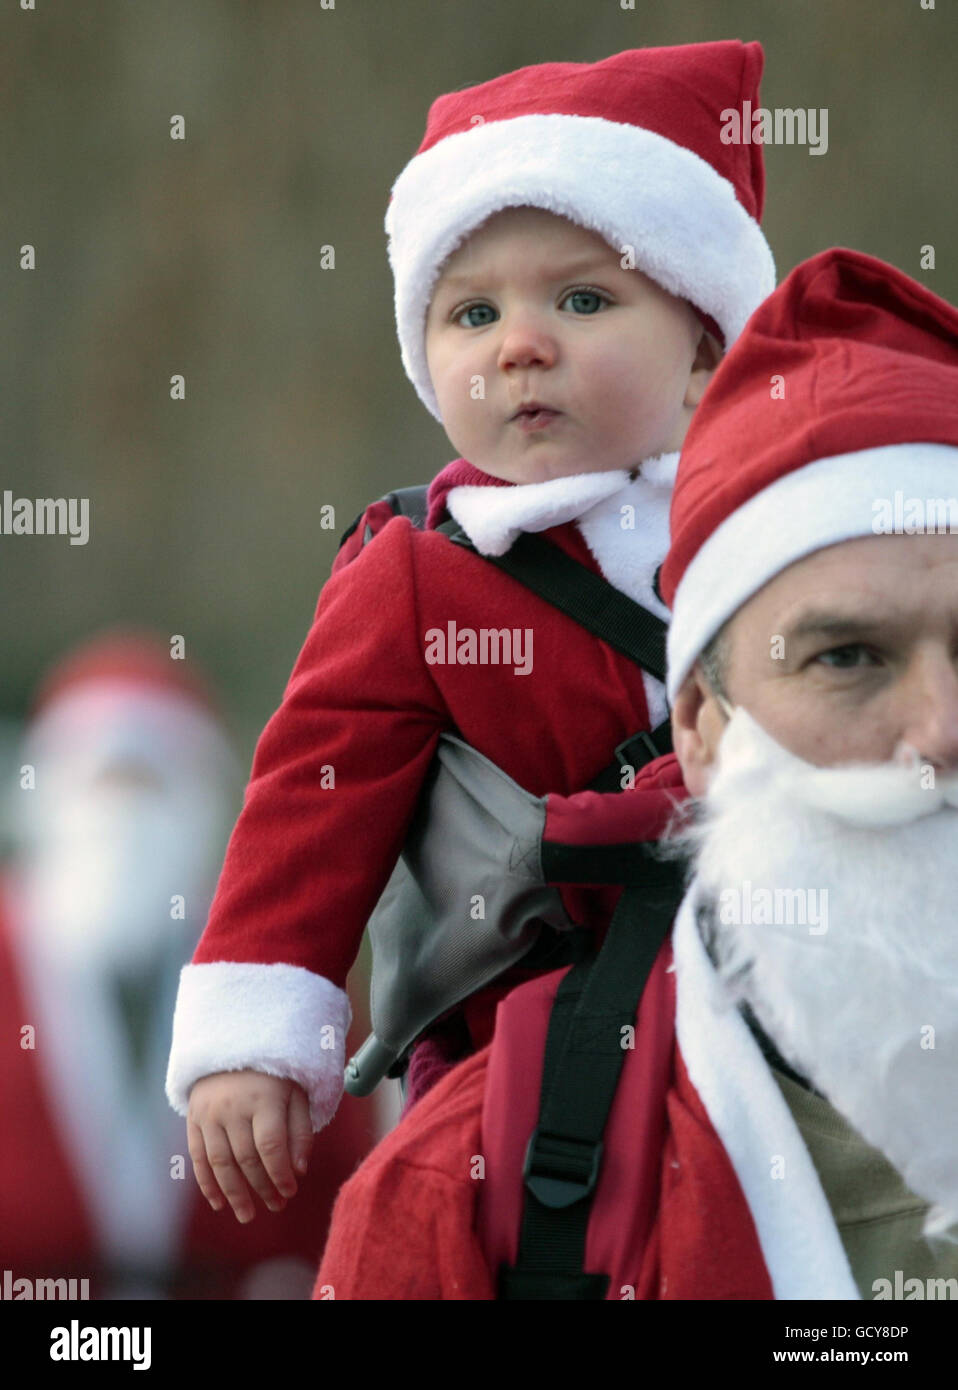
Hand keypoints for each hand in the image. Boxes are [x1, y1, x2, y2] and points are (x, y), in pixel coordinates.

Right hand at [187, 1070, 313, 1223]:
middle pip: (246, 1158)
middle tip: (276, 1206)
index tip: (291, 1192)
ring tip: (248, 1215)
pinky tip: (219, 1203)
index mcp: (263, 1097)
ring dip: (234, 1194)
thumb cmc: (273, 1076)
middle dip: (262, 1187)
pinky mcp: (193, 1119)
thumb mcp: (295, 1093)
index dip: (280, 1173)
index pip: (270, 1145)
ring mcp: (209, 1113)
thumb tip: (298, 1171)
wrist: (232, 1045)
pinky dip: (207, 1183)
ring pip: (220, 1162)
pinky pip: (198, 1157)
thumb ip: (300, 1131)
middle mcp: (233, 1106)